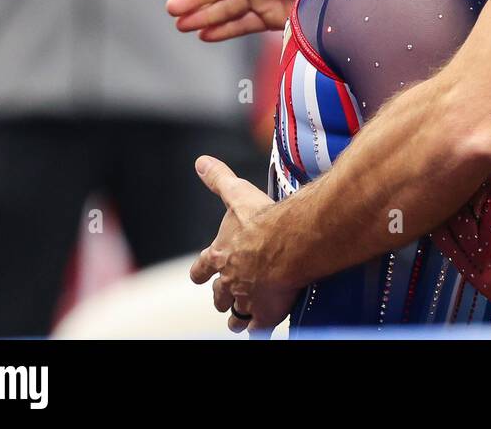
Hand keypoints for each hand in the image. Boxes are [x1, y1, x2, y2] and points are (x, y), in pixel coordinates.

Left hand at [189, 155, 298, 334]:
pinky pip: (258, 329)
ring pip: (236, 314)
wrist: (290, 242)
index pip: (203, 267)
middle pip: (219, 295)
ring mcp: (247, 299)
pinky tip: (262, 329)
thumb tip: (201, 162)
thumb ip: (219, 179)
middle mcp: (230, 280)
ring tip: (241, 318)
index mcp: (221, 255)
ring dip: (238, 315)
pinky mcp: (265, 313)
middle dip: (222, 296)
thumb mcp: (237, 195)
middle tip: (225, 298)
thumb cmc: (263, 219)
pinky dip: (258, 329)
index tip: (200, 276)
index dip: (202, 272)